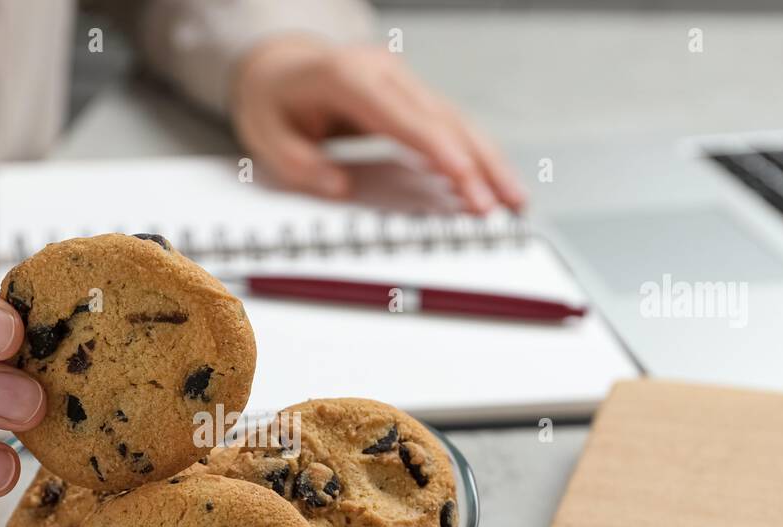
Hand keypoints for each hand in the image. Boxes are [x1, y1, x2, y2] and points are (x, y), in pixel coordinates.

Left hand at [231, 36, 525, 213]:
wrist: (279, 67)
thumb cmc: (274, 102)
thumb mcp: (268, 139)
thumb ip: (302, 166)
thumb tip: (339, 189)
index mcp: (349, 77)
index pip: (404, 118)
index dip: (438, 150)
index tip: (465, 178)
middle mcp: (384, 72)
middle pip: (443, 120)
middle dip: (477, 165)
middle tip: (502, 204)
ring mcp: (403, 80)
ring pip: (456, 121)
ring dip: (488, 161)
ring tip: (515, 199)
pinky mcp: (412, 95)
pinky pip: (450, 125)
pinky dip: (474, 154)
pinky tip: (493, 181)